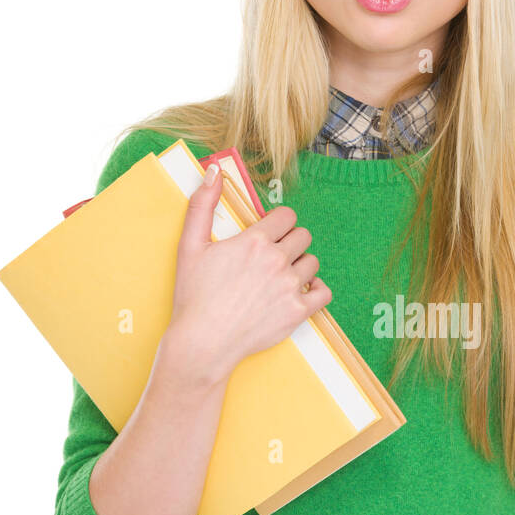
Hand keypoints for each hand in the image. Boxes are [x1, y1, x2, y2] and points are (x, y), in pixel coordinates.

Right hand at [166, 165, 332, 386]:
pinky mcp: (298, 312)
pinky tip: (303, 291)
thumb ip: (202, 204)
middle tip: (275, 256)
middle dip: (291, 241)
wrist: (203, 342)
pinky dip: (317, 290)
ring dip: (301, 266)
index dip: (279, 222)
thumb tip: (213, 171)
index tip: (270, 233)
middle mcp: (277, 261)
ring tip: (283, 276)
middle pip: (303, 236)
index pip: (286, 216)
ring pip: (313, 263)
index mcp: (255, 241)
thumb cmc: (194, 295)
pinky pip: (324, 292)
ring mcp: (290, 287)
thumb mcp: (190, 245)